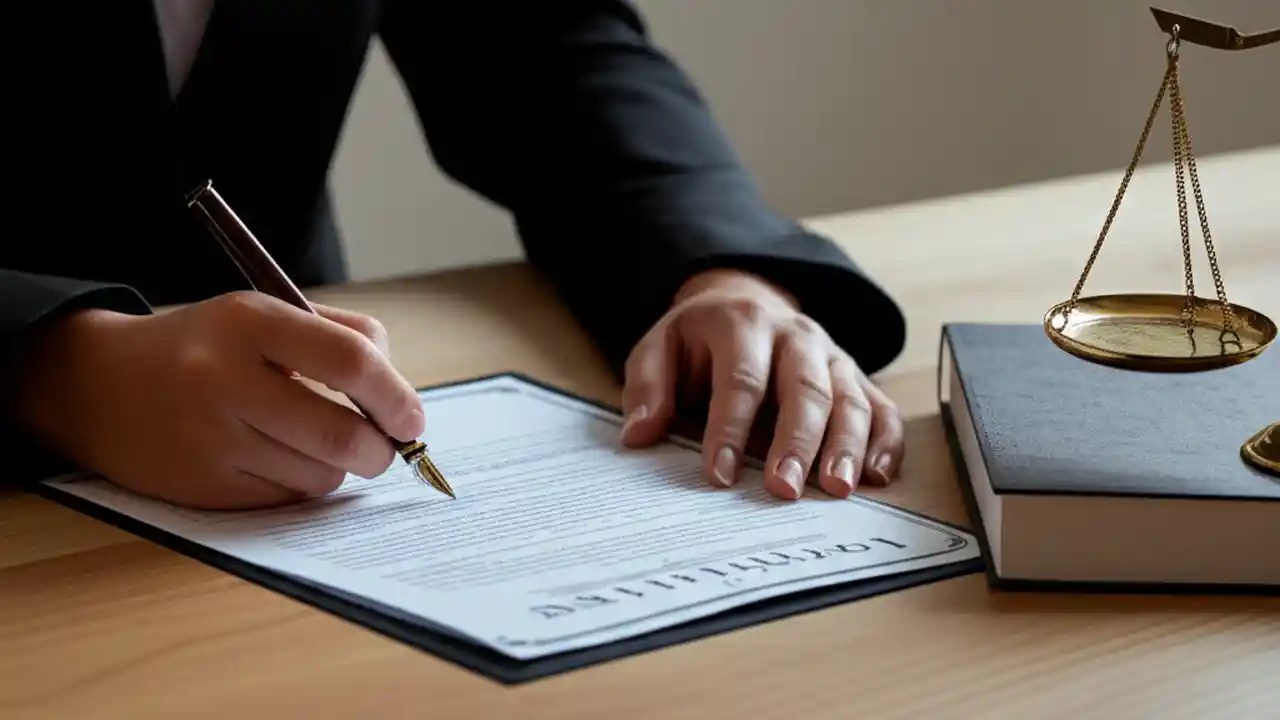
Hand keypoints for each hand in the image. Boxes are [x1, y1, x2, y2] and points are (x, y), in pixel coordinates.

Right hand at [14, 291, 424, 509]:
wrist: (102, 386)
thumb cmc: (210, 347)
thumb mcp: (266, 314)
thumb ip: (342, 338)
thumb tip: (400, 398)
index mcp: (248, 322)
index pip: (351, 361)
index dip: (396, 396)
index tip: (413, 418)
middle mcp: (222, 379)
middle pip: (343, 436)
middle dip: (380, 449)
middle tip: (383, 445)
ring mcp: (208, 438)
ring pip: (320, 476)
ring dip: (337, 468)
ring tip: (315, 443)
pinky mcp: (200, 488)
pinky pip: (284, 501)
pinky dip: (297, 485)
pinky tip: (275, 459)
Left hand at [620, 269, 903, 499]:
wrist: (745, 303)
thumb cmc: (699, 341)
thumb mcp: (659, 348)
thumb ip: (647, 388)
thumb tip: (638, 436)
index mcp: (743, 324)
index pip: (741, 379)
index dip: (730, 428)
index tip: (719, 475)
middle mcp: (797, 336)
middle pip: (805, 389)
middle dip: (796, 442)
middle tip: (784, 490)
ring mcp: (832, 357)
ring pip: (850, 399)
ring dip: (847, 447)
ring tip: (838, 489)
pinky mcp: (856, 378)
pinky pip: (881, 409)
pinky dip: (885, 443)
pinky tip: (877, 478)